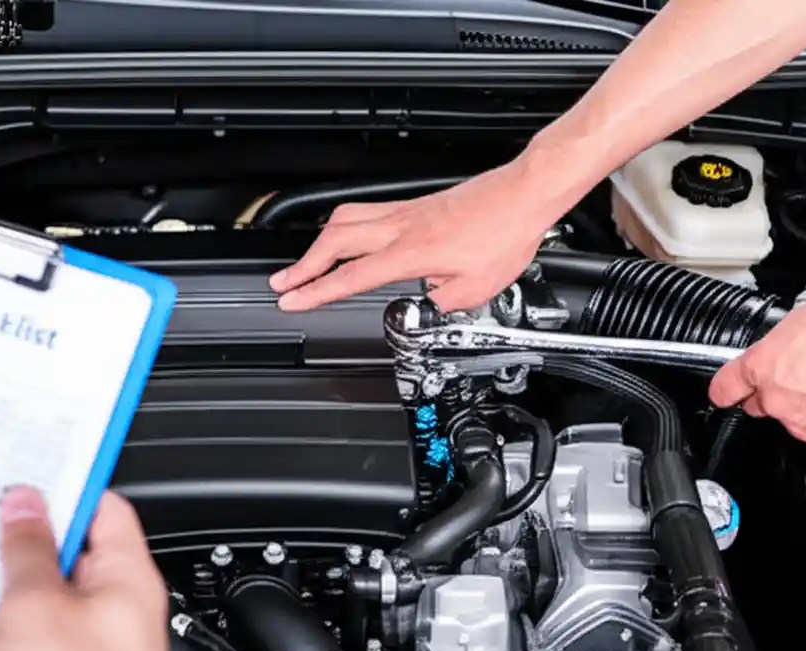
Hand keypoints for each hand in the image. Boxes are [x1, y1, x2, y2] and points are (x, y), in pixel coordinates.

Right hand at [0, 486, 167, 650]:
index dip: (64, 486)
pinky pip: (32, 646)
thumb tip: (25, 502)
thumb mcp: (35, 608)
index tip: (22, 474)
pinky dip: (2, 637)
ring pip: (43, 603)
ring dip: (6, 593)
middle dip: (22, 543)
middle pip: (69, 556)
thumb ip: (28, 551)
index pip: (105, 508)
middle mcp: (116, 614)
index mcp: (128, 580)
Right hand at [269, 156, 573, 312]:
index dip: (317, 292)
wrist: (523, 194)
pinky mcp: (414, 205)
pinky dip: (344, 226)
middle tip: (282, 283)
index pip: (352, 276)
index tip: (294, 301)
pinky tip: (346, 236)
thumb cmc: (505, 233)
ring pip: (346, 220)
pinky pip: (365, 213)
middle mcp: (401, 227)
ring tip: (304, 261)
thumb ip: (445, 300)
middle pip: (334, 241)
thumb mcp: (479, 288)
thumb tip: (431, 299)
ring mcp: (405, 211)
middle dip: (302, 265)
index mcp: (411, 252)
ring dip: (319, 242)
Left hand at [708, 289, 805, 452]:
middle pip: (763, 404)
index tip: (725, 392)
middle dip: (777, 394)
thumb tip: (790, 349)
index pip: (726, 385)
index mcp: (764, 365)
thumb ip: (787, 343)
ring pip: (796, 420)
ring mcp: (803, 423)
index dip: (725, 389)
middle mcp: (777, 399)